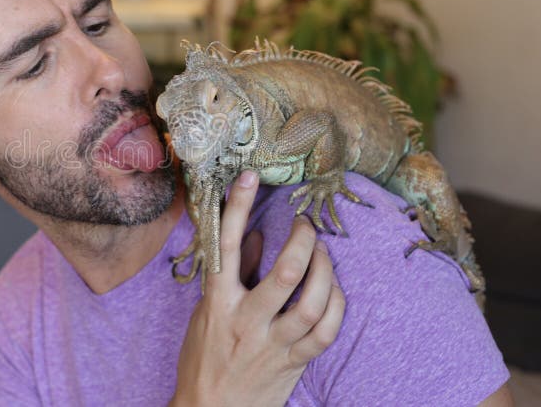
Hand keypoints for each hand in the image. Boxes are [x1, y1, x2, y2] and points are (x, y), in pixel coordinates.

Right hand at [171, 171, 344, 406]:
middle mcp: (245, 320)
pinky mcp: (292, 364)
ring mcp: (271, 344)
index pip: (227, 245)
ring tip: (323, 254)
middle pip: (285, 273)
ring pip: (312, 303)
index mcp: (218, 302)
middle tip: (306, 226)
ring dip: (325, 270)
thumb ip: (235, 273)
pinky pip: (325, 333)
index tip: (249, 177)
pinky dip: (336, 306)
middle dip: (303, 241)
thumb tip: (257, 234)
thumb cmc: (204, 357)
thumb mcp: (207, 312)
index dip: (238, 207)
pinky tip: (334, 291)